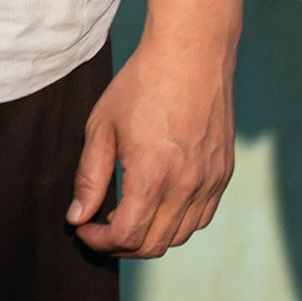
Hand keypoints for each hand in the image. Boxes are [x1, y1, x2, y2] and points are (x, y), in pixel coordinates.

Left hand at [70, 36, 236, 257]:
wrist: (191, 55)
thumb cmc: (141, 85)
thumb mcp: (101, 128)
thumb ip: (89, 177)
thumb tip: (78, 216)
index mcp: (153, 176)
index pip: (127, 236)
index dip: (100, 241)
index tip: (83, 228)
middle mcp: (187, 186)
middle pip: (154, 244)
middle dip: (121, 245)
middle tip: (99, 226)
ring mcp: (210, 181)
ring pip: (179, 235)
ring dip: (149, 236)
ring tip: (125, 216)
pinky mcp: (223, 173)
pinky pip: (201, 216)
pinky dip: (176, 222)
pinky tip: (156, 203)